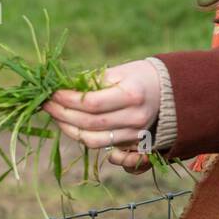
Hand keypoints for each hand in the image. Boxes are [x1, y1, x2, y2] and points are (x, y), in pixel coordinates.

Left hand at [43, 59, 160, 174]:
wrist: (172, 93)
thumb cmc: (141, 76)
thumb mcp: (120, 71)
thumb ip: (93, 81)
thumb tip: (62, 88)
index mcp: (132, 96)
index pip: (92, 103)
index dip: (68, 100)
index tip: (52, 93)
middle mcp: (135, 118)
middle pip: (90, 124)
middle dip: (63, 115)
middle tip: (47, 104)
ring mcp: (135, 134)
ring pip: (93, 141)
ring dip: (69, 130)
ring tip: (56, 116)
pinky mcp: (133, 144)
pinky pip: (102, 147)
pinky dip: (83, 138)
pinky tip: (72, 126)